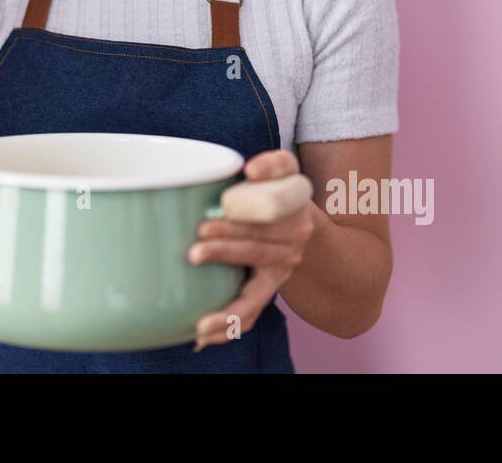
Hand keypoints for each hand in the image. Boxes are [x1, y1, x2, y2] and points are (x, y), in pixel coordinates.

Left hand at [187, 147, 316, 351]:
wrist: (306, 226)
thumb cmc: (280, 192)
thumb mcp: (285, 172)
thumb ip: (272, 165)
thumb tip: (251, 171)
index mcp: (296, 209)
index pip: (269, 215)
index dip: (242, 217)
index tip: (212, 215)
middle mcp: (294, 242)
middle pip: (258, 250)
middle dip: (226, 251)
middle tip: (195, 250)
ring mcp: (282, 270)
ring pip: (256, 292)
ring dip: (229, 305)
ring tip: (201, 318)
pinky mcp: (269, 288)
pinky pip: (251, 313)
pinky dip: (229, 326)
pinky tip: (202, 335)